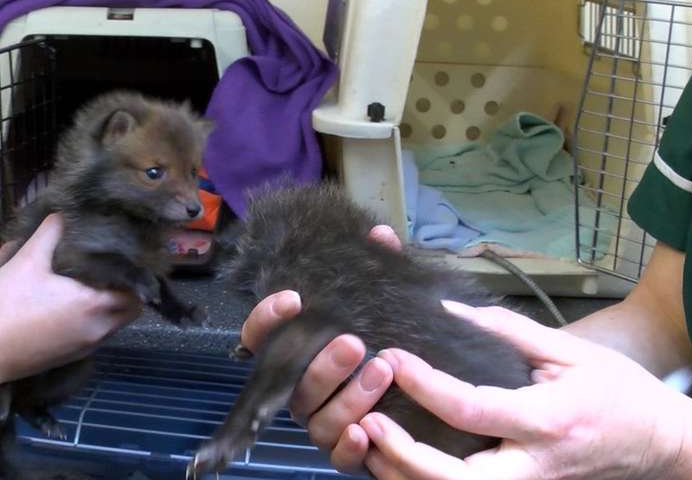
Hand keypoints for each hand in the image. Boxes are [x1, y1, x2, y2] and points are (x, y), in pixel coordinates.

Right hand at [0, 214, 142, 396]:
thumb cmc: (5, 304)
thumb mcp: (27, 260)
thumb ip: (50, 232)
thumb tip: (63, 213)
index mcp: (94, 305)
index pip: (136, 291)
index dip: (133, 274)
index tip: (122, 257)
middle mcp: (98, 330)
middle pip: (129, 311)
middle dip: (125, 291)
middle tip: (109, 269)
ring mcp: (84, 347)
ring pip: (113, 325)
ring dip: (109, 307)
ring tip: (92, 284)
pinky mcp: (70, 358)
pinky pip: (95, 336)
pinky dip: (93, 322)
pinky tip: (72, 306)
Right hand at [237, 224, 401, 472]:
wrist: (432, 398)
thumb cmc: (399, 343)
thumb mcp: (395, 305)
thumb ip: (383, 271)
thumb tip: (380, 234)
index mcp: (300, 352)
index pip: (259, 337)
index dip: (265, 319)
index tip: (293, 298)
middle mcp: (301, 388)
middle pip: (288, 382)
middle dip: (320, 363)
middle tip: (354, 342)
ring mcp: (321, 422)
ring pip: (314, 418)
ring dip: (345, 398)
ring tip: (383, 372)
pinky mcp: (347, 451)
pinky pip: (336, 457)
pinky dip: (348, 446)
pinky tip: (367, 430)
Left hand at [358, 302, 691, 479]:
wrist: (663, 444)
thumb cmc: (620, 392)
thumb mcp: (571, 350)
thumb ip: (506, 331)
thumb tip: (449, 308)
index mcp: (546, 420)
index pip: (471, 410)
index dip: (425, 385)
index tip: (392, 358)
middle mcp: (534, 465)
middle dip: (406, 458)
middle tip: (369, 423)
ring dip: (407, 479)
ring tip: (370, 443)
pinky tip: (396, 462)